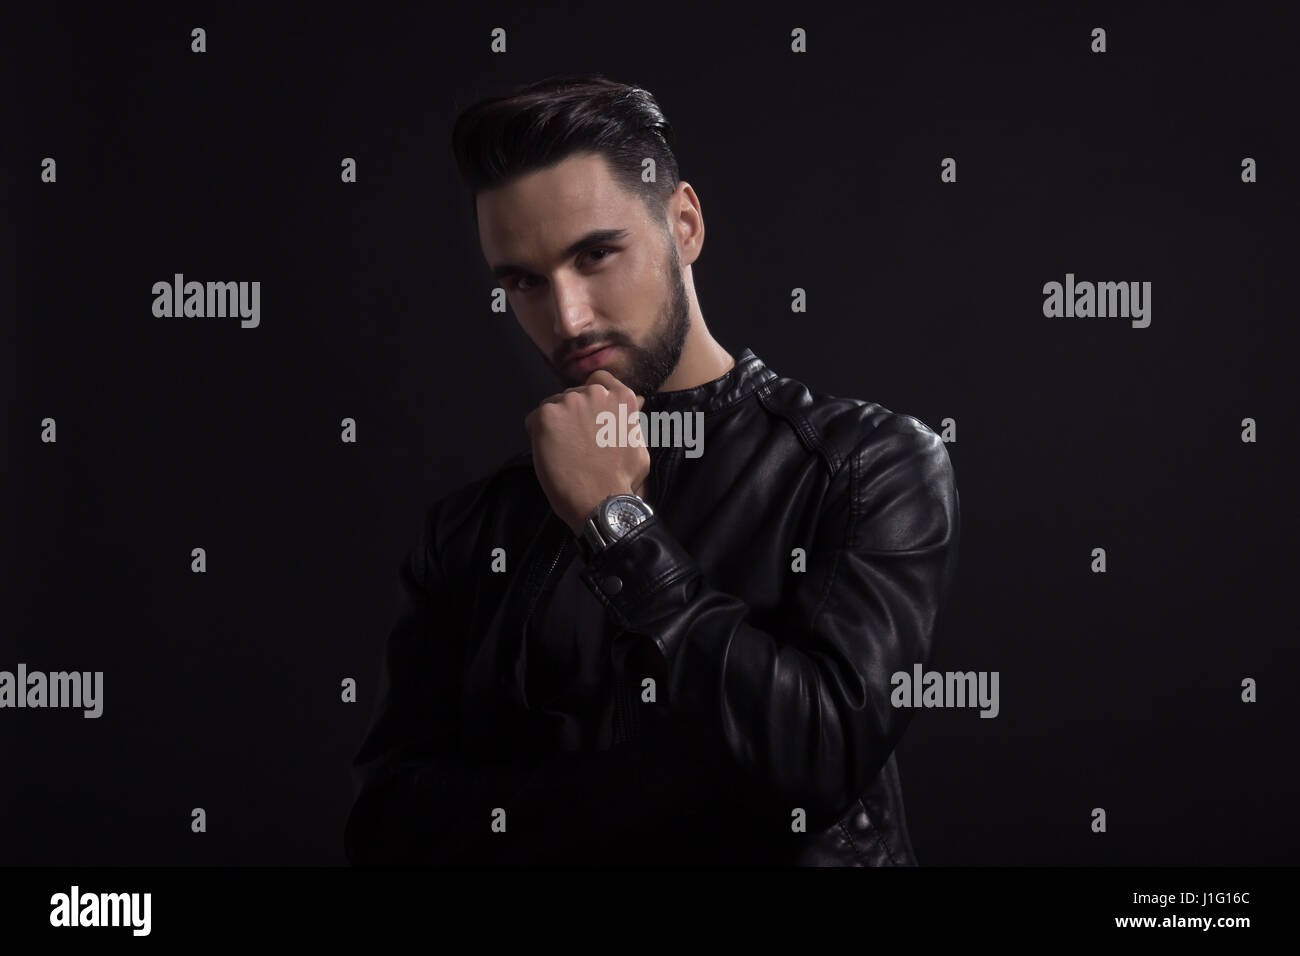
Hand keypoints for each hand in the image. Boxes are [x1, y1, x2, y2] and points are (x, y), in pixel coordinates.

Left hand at [525, 369, 651, 534]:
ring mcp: (569, 402)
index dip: (591, 400)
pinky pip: (534, 420)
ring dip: (555, 426)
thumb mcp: (639, 446)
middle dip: (573, 416)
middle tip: (577, 446)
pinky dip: (537, 436)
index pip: (600, 381)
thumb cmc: (622, 480)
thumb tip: (637, 401)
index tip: (590, 418)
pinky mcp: (547, 416)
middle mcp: (595, 393)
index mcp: (621, 398)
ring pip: (553, 407)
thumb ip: (631, 421)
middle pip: (573, 396)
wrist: (601, 502)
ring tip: (564, 453)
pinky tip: (550, 455)